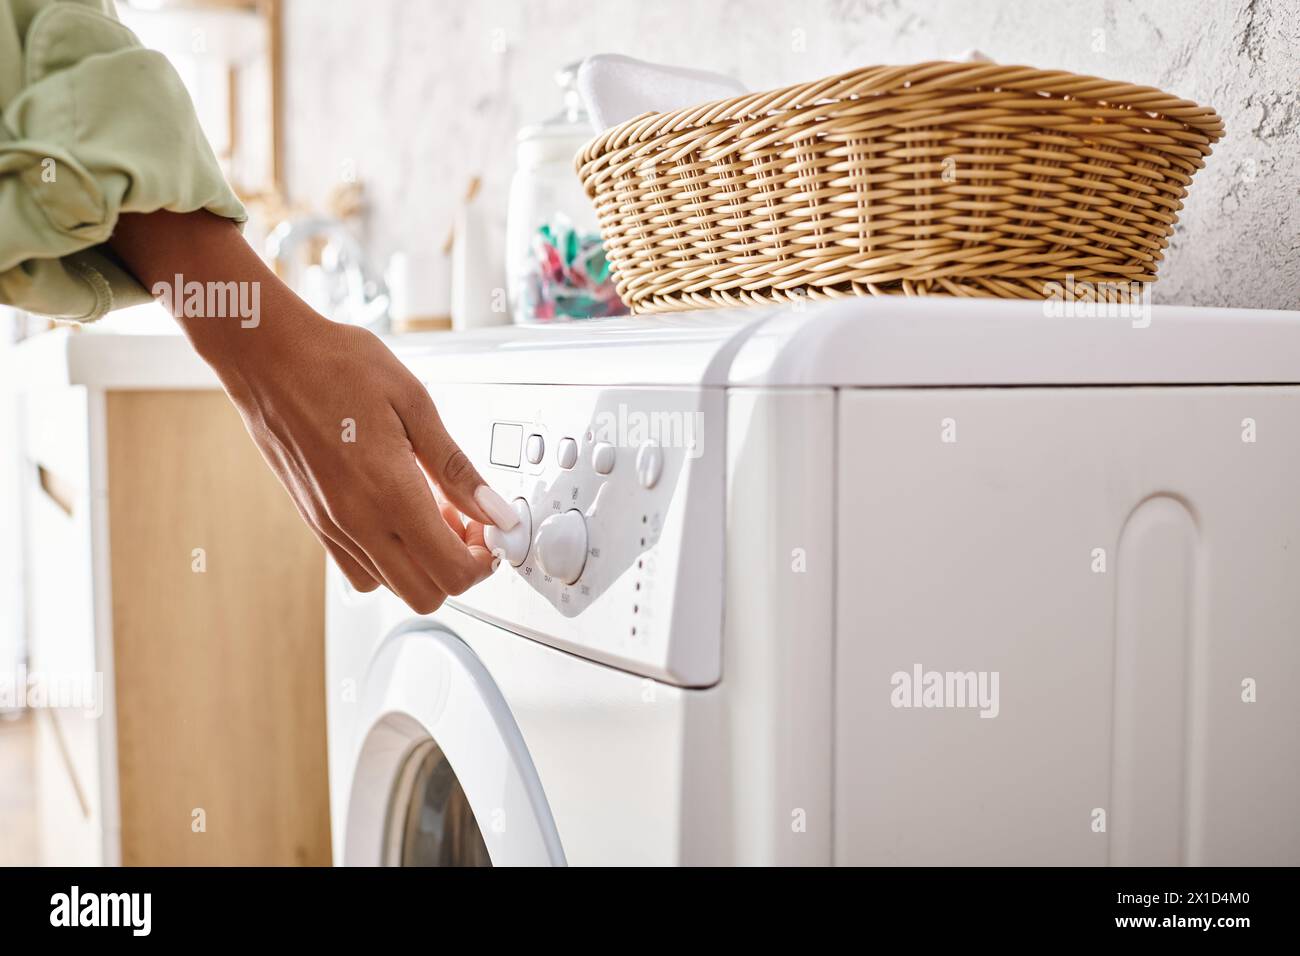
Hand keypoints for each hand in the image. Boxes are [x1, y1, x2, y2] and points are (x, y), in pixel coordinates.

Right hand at [110, 210, 518, 612]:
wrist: (266, 355)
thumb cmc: (335, 365)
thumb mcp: (415, 404)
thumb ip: (456, 467)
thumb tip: (495, 509)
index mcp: (388, 491)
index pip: (451, 570)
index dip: (483, 561)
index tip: (492, 533)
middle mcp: (356, 521)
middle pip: (425, 596)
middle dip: (457, 569)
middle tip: (468, 525)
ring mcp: (330, 527)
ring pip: (391, 587)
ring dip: (423, 564)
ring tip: (432, 511)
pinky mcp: (314, 522)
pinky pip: (359, 568)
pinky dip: (389, 558)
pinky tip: (397, 512)